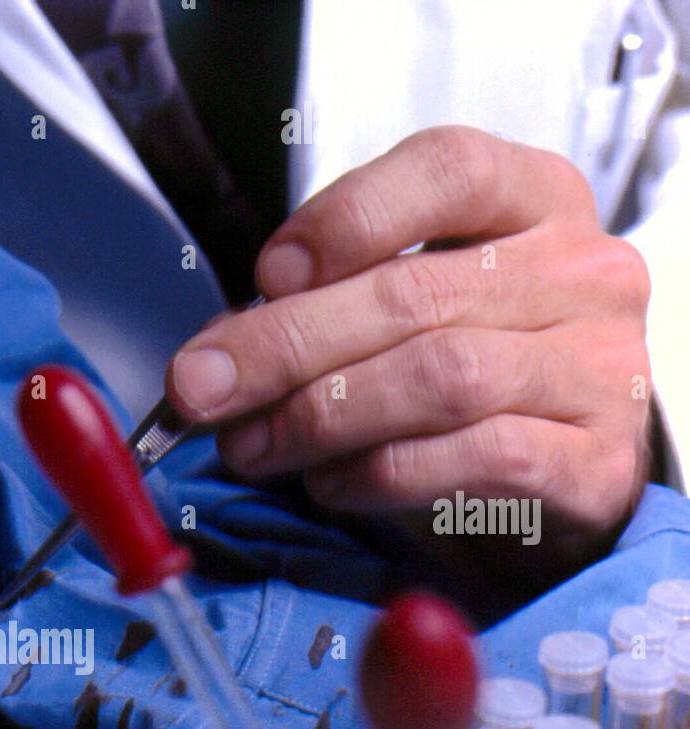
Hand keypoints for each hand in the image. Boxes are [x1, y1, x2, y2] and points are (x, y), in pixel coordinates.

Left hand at [167, 126, 652, 580]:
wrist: (564, 476)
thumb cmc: (473, 379)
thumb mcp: (406, 316)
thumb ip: (320, 312)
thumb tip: (211, 358)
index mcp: (536, 203)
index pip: (448, 171)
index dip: (347, 218)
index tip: (266, 273)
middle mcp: (582, 274)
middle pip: (414, 293)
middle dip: (285, 345)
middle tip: (200, 390)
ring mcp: (601, 367)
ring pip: (441, 376)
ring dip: (320, 417)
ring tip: (251, 447)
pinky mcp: (600, 462)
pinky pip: (477, 458)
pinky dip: (381, 473)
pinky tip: (330, 483)